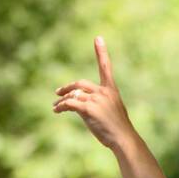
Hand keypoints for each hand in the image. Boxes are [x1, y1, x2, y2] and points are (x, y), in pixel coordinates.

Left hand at [54, 37, 135, 151]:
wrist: (123, 139)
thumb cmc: (118, 130)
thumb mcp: (112, 112)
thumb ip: (98, 103)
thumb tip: (80, 104)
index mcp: (111, 90)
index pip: (106, 67)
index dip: (101, 52)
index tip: (98, 38)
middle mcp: (103, 92)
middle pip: (80, 84)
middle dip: (68, 87)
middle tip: (58, 92)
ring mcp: (96, 100)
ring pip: (73, 95)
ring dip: (62, 101)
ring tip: (55, 107)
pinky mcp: (88, 109)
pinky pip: (69, 104)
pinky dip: (61, 106)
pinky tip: (56, 110)